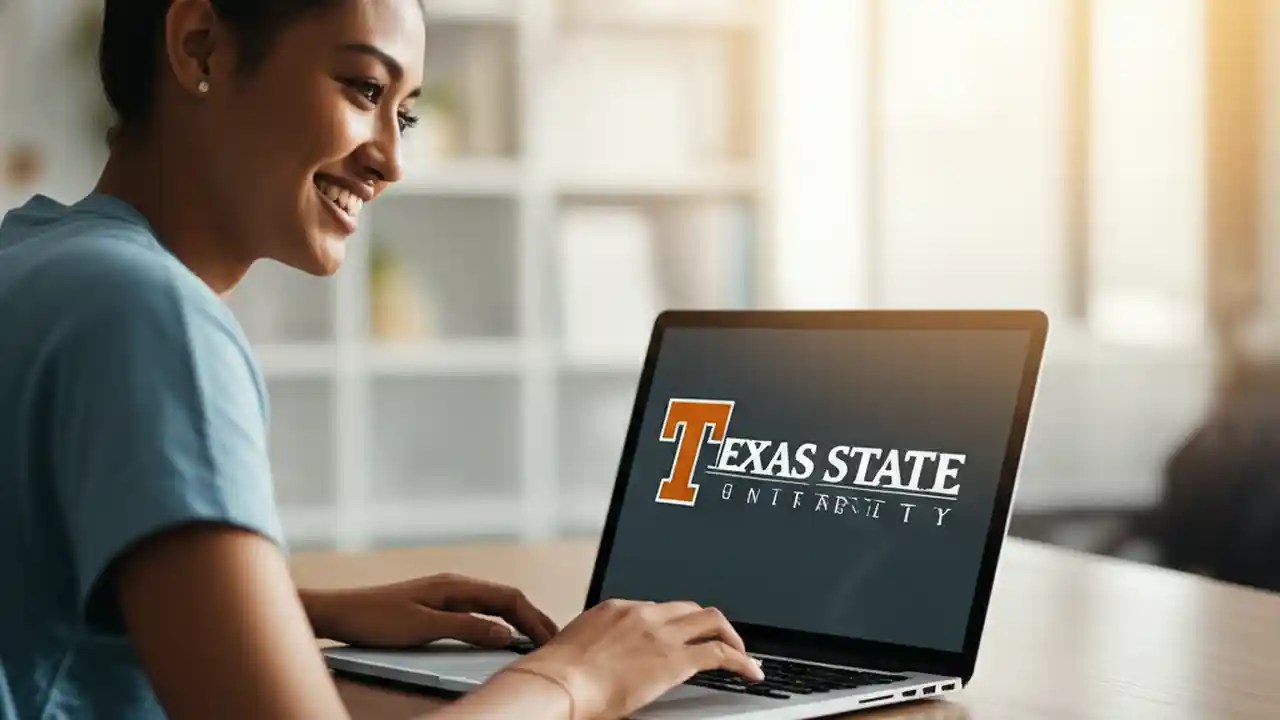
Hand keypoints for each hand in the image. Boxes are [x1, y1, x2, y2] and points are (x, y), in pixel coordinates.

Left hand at [301, 573, 558, 648]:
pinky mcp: (437, 606)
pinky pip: (480, 612)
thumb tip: (506, 634)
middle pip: (507, 599)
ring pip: (495, 605)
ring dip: (519, 621)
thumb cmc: (374, 619)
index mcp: (456, 585)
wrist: (338, 612)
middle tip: (556, 641)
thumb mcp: (423, 627)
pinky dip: (500, 623)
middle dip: (534, 618)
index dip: (534, 618)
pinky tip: (503, 637)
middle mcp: (455, 585)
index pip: (509, 598)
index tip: (552, 639)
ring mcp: (447, 594)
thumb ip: (466, 628)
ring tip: (538, 640)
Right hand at [503, 599, 763, 719]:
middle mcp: (642, 613)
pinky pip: (719, 653)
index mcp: (617, 609)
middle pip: (689, 607)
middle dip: (708, 624)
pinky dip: (740, 661)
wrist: (557, 684)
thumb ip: (600, 647)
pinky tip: (750, 672)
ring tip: (740, 654)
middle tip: (720, 640)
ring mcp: (661, 633)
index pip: (658, 608)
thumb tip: (605, 663)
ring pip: (711, 621)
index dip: (676, 623)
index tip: (682, 636)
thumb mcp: (579, 649)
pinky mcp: (675, 658)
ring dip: (730, 637)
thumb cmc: (557, 676)